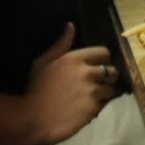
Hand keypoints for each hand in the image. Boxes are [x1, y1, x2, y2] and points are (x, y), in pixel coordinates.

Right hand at [23, 23, 115, 144]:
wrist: (32, 119)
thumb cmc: (35, 90)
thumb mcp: (43, 63)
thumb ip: (61, 45)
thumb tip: (71, 26)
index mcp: (74, 59)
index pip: (103, 53)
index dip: (102, 60)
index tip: (97, 67)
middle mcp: (87, 72)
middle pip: (112, 71)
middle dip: (107, 78)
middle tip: (97, 84)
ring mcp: (92, 91)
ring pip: (111, 89)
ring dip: (104, 94)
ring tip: (91, 99)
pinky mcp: (94, 107)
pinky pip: (104, 105)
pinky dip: (98, 107)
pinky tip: (86, 109)